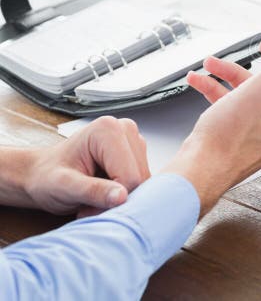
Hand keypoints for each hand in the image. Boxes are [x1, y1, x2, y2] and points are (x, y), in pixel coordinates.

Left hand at [4, 117, 149, 215]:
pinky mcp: (137, 153)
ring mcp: (133, 140)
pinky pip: (142, 181)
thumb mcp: (63, 187)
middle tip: (90, 204)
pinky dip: (124, 193)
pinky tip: (105, 191)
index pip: (130, 176)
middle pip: (139, 178)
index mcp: (108, 130)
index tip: (88, 206)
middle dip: (117, 198)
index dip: (113, 198)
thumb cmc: (47, 177)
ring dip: (120, 197)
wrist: (42, 174)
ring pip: (143, 181)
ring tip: (94, 197)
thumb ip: (92, 191)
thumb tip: (122, 196)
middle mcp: (125, 130)